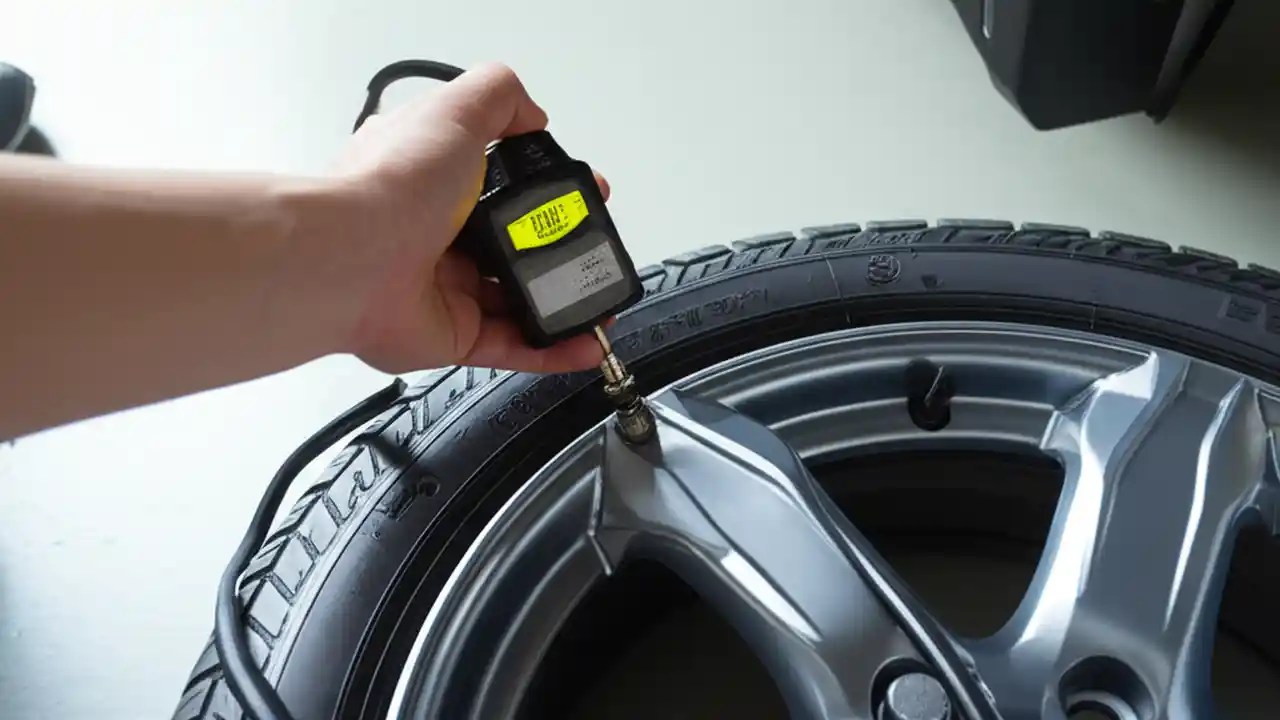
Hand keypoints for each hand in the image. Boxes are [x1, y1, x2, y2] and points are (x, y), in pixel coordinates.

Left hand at [324, 63, 609, 373]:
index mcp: (434, 178)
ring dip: (564, 300)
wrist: (350, 261)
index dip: (543, 184)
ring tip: (602, 297)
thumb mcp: (453, 112)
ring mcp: (446, 287)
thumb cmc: (389, 187)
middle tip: (597, 244)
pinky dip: (552, 348)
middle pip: (514, 243)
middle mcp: (437, 233)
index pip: (498, 178)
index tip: (580, 188)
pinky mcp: (452, 334)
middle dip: (561, 246)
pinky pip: (512, 346)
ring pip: (518, 299)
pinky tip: (587, 343)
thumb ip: (500, 99)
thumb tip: (534, 117)